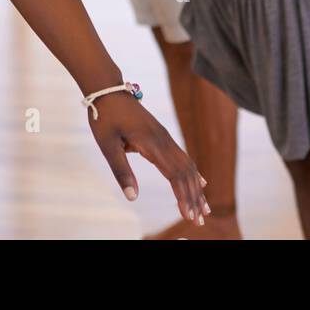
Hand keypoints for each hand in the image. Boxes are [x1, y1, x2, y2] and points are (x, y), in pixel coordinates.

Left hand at [85, 89, 209, 226]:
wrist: (107, 89)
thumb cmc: (105, 117)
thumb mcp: (107, 146)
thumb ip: (121, 171)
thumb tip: (132, 198)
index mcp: (152, 144)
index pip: (175, 175)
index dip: (183, 196)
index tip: (188, 216)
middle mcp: (163, 140)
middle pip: (186, 173)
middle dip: (194, 197)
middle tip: (200, 221)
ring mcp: (164, 137)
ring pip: (187, 165)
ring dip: (196, 187)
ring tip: (204, 208)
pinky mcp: (161, 135)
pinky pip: (182, 156)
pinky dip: (193, 173)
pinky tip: (201, 182)